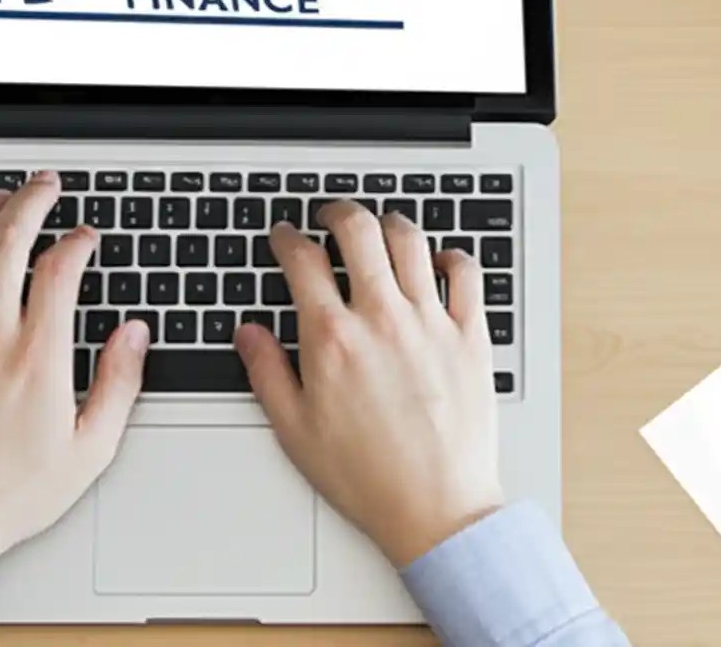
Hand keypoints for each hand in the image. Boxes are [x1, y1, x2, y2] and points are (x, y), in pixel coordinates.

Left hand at [0, 173, 149, 583]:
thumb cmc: (7, 496)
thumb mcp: (91, 449)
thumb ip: (119, 383)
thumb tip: (135, 334)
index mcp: (36, 358)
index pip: (60, 271)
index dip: (78, 242)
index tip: (87, 237)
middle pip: (5, 244)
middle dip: (29, 202)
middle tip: (44, 186)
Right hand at [235, 202, 502, 566]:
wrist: (435, 507)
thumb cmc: (368, 477)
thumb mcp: (295, 431)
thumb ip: (267, 372)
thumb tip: (249, 333)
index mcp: (332, 339)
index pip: (302, 260)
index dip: (287, 238)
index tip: (285, 237)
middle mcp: (382, 319)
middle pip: (358, 231)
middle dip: (338, 213)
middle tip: (331, 217)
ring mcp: (430, 323)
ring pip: (411, 241)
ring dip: (390, 224)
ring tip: (380, 229)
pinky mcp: (470, 336)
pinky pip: (466, 274)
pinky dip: (451, 257)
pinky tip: (439, 262)